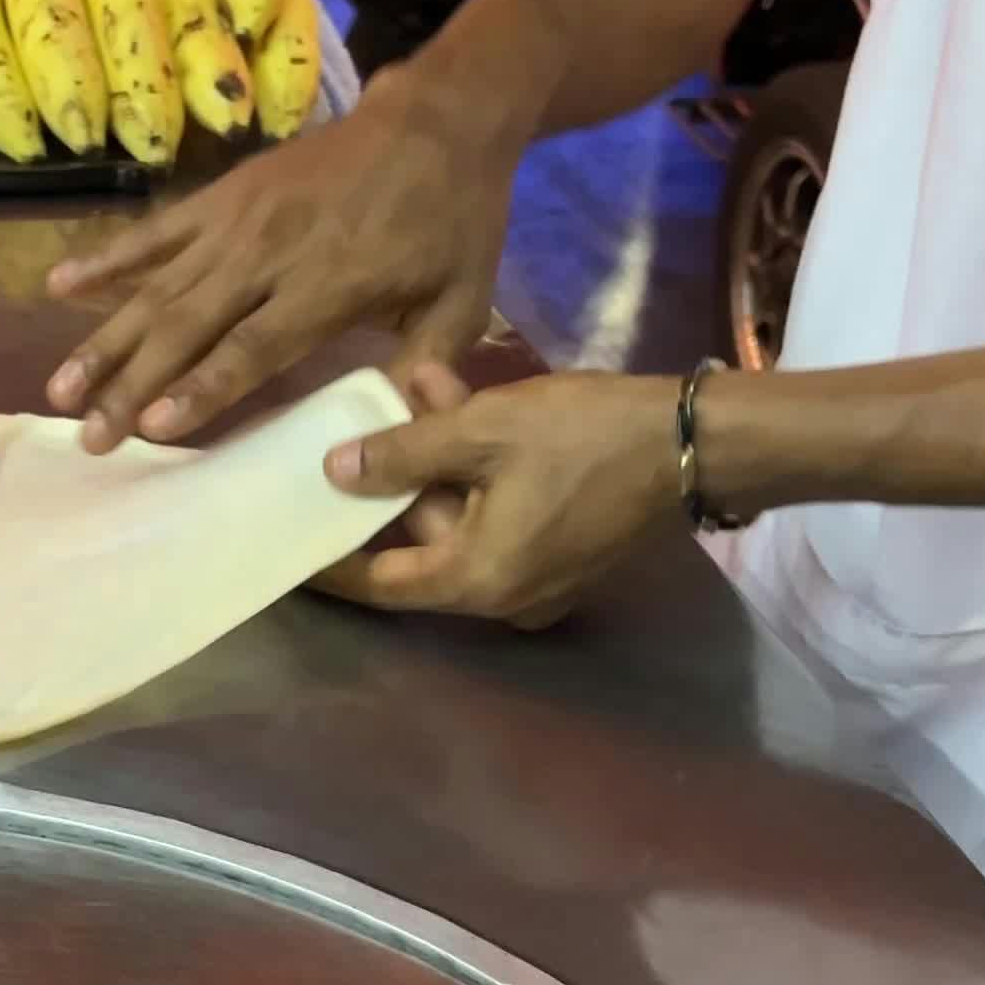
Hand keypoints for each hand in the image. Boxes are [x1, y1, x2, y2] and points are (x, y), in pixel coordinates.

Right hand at [47, 58, 517, 451]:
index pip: (251, 346)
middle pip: (187, 325)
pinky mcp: (223, 194)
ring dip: (105, 338)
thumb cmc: (452, 221)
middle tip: (87, 434)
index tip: (149, 425)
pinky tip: (58, 286)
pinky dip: (106, 259)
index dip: (199, 387)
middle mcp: (269, 252)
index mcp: (327, 282)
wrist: (438, 118)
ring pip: (158, 287)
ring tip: (59, 386)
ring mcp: (237, 220)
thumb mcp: (462, 301)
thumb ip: (427, 364)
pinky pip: (155, 232)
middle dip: (131, 381)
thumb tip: (400, 424)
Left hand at [314, 362, 680, 629]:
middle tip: (368, 419)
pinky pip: (498, 519)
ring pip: (462, 521)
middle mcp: (503, 598)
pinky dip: (477, 473)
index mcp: (476, 580)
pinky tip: (466, 405)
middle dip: (395, 479)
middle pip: (421, 545)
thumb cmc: (584, 436)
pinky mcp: (564, 553)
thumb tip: (334, 473)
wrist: (697, 440)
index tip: (287, 542)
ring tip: (428, 387)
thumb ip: (400, 453)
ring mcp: (539, 581)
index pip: (379, 584)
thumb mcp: (481, 430)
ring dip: (439, 461)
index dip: (330, 563)